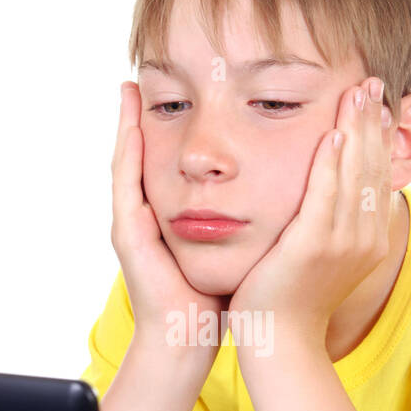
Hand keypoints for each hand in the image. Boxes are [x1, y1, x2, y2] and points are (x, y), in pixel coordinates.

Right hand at [111, 82, 223, 362]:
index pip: (175, 158)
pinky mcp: (128, 233)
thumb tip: (284, 189)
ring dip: (127, 123)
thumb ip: (246, 216)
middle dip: (144, 113)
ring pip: (129, 160)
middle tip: (144, 73)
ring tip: (131, 87)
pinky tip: (132, 124)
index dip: (179, 123)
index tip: (187, 87)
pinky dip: (127, 152)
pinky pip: (126, 183)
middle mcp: (148, 211)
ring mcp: (132, 221)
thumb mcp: (234, 243)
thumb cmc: (216, 295)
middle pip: (147, 152)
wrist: (190, 337)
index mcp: (174, 211)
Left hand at [228, 77, 394, 345]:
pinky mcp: (314, 246)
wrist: (277, 339)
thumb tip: (331, 190)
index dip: (378, 137)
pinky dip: (332, 162)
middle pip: (373, 168)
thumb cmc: (288, 297)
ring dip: (357, 129)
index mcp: (370, 239)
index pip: (378, 176)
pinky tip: (333, 132)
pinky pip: (327, 194)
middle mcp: (365, 239)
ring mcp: (343, 243)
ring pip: (355, 174)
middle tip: (371, 83)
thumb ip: (328, 221)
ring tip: (356, 93)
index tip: (375, 103)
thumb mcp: (319, 254)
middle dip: (373, 123)